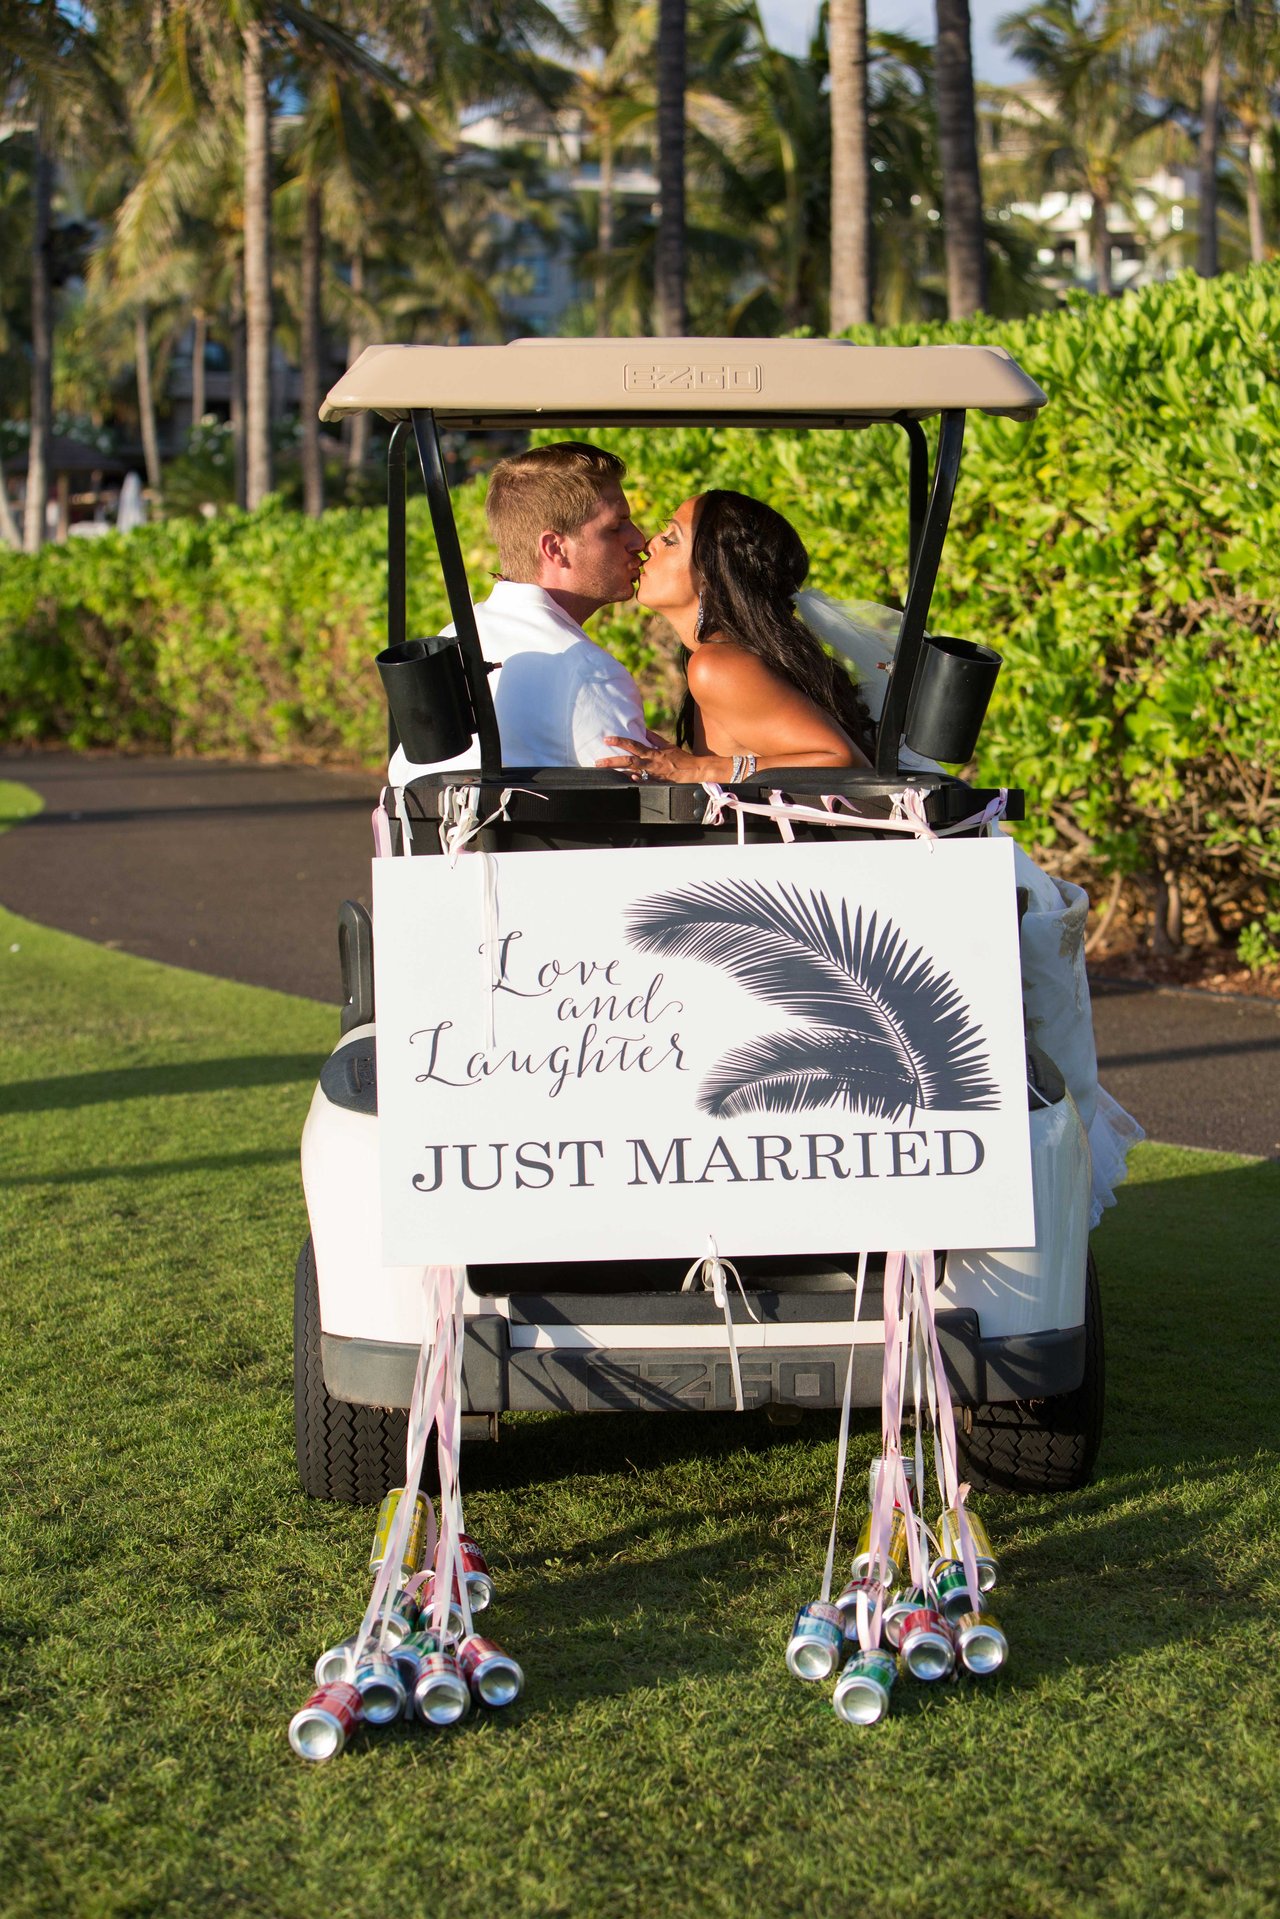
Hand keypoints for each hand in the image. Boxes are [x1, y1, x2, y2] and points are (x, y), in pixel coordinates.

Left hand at [596, 735, 710, 783]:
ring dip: (618, 773)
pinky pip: (643, 784)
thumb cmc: (681, 758)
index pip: (633, 744)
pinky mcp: (657, 784)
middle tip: (597, 762)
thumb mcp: (667, 746)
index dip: (619, 741)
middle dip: (612, 762)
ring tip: (604, 773)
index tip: (607, 739)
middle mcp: (651, 763)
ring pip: (633, 773)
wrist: (694, 771)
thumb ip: (654, 739)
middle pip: (628, 761)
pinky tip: (628, 780)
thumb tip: (644, 730)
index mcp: (652, 752)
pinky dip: (635, 782)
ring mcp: (653, 775)